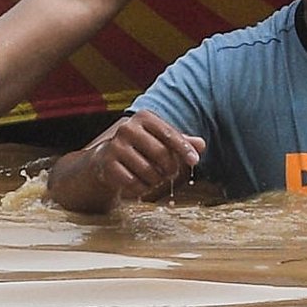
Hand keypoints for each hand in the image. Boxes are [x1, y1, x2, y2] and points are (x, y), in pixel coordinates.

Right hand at [76, 110, 205, 200]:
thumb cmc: (140, 148)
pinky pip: (133, 182)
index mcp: (144, 118)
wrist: (105, 159)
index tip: (195, 161)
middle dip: (170, 168)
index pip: (169, 134)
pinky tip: (141, 186)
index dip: (184, 149)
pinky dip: (142, 188)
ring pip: (148, 171)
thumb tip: (201, 144)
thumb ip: (181, 141)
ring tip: (154, 179)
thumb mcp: (160, 140)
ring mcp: (115, 146)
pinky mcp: (107, 164)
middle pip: (161, 154)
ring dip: (156, 181)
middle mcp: (127, 128)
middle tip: (170, 174)